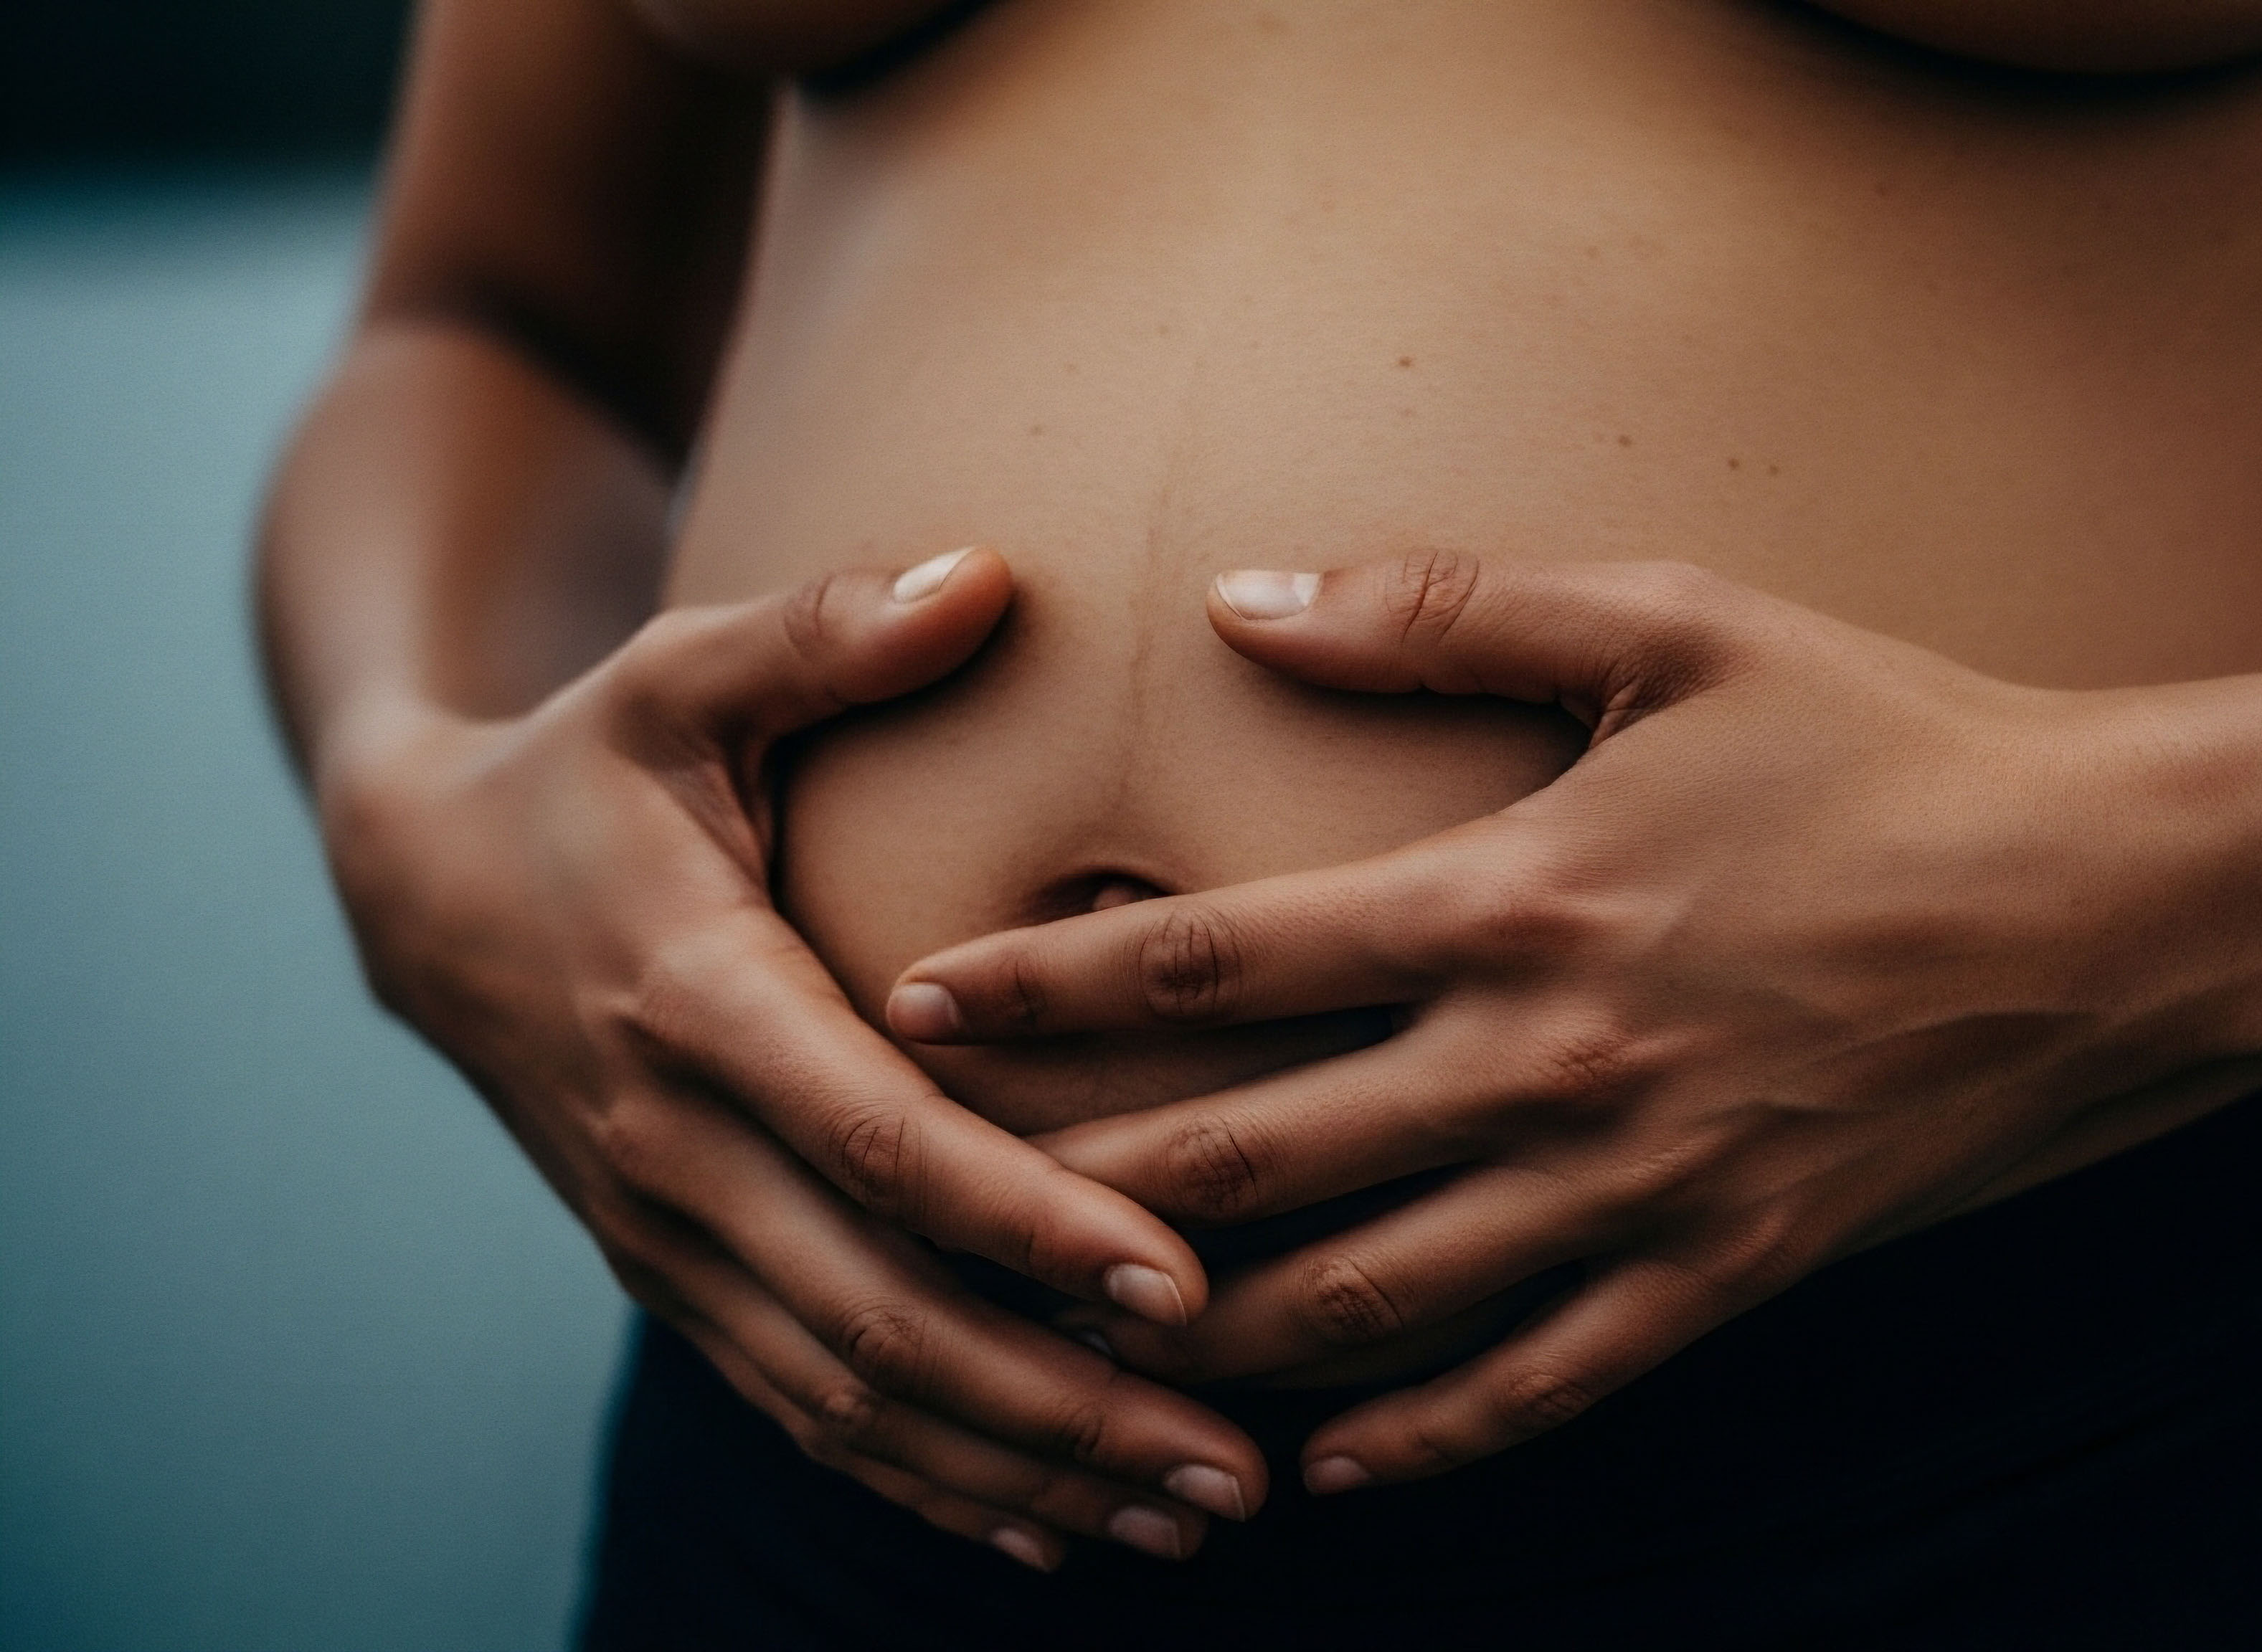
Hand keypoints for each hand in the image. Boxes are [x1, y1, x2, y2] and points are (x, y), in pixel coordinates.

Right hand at [314, 549, 1266, 1566]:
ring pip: (851, 1397)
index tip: (1174, 1284)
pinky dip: (927, 1480)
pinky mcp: (675, 1278)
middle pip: (884, 1316)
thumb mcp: (676, 673)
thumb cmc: (588, 767)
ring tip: (1191, 1515)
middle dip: (1065, 1405)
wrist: (419, 894)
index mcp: (696, 1001)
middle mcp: (676, 1149)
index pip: (877, 1143)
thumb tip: (989, 572)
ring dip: (1021, 1470)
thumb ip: (822, 628)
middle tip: (1236, 1459)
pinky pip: (804, 1411)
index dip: (1026, 1222)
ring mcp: (668, 1238)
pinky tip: (1056, 1526)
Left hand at [888, 553, 2261, 1491]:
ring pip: (1370, 1302)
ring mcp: (1638, 1187)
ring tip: (1077, 1353)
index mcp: (1515, 893)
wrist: (2114, 904)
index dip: (1046, 988)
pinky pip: (1541, 1389)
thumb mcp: (1678, 623)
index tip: (914, 1004)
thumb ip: (1448, 605)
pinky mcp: (1727, 1270)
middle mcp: (1549, 1062)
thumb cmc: (1891, 738)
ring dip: (1208, 1337)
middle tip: (932, 1208)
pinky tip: (1322, 1472)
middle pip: (1251, 1155)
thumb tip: (1238, 593)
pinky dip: (1421, 1440)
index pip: (1220, 958)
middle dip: (1069, 1184)